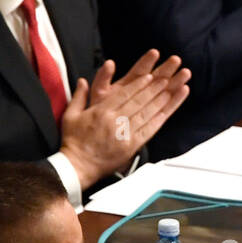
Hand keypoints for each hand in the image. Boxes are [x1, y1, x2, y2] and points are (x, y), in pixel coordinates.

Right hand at [60, 50, 189, 187]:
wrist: (77, 166)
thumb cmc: (74, 141)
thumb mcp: (71, 115)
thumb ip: (79, 96)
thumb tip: (82, 80)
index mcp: (101, 112)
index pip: (124, 94)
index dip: (138, 85)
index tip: (149, 76)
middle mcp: (114, 122)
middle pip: (138, 102)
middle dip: (154, 89)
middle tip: (166, 79)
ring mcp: (124, 135)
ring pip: (145, 114)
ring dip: (159, 102)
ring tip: (170, 91)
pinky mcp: (130, 147)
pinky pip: (147, 131)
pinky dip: (157, 121)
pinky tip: (165, 112)